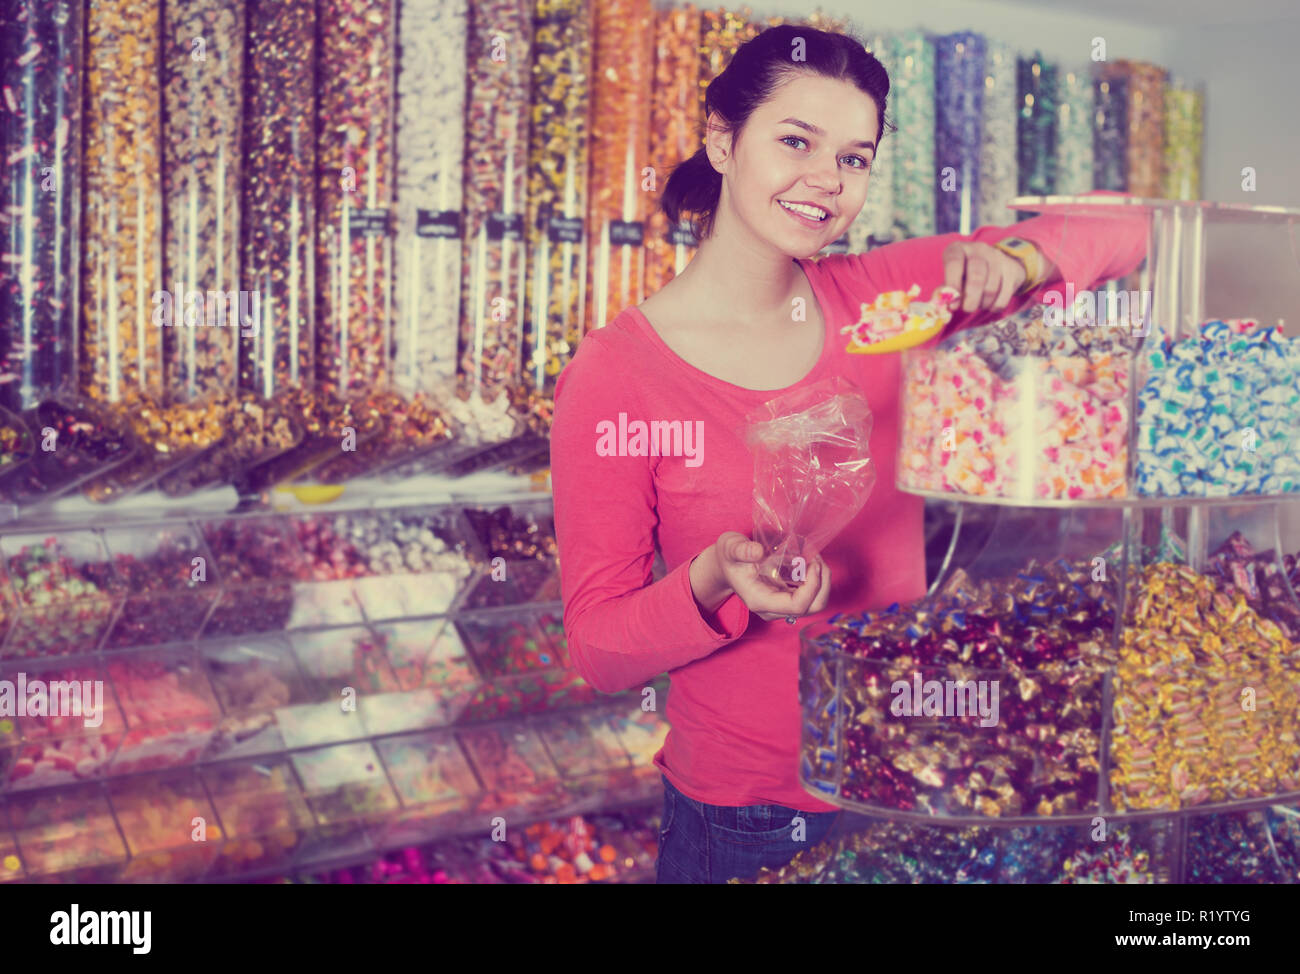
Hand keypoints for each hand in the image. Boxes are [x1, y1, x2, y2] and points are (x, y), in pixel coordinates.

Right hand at [713, 531, 830, 622]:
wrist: (726, 566)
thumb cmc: (729, 557)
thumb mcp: (730, 548)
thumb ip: (741, 550)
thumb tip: (757, 551)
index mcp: (760, 600)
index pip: (796, 606)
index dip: (812, 587)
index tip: (813, 563)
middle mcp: (772, 609)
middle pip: (811, 608)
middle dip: (822, 583)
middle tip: (817, 558)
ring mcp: (781, 606)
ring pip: (815, 603)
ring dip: (822, 580)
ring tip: (815, 557)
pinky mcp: (787, 598)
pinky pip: (810, 595)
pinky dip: (817, 579)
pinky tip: (810, 561)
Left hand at [942, 240, 1027, 313]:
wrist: (995, 266)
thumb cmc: (965, 275)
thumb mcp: (951, 279)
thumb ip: (944, 291)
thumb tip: (942, 302)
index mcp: (957, 249)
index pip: (954, 263)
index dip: (953, 285)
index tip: (953, 305)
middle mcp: (978, 249)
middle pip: (977, 276)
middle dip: (971, 298)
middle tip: (967, 309)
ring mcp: (997, 257)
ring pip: (991, 287)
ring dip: (983, 303)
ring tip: (978, 304)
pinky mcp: (1011, 269)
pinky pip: (1005, 294)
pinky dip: (996, 305)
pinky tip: (990, 305)